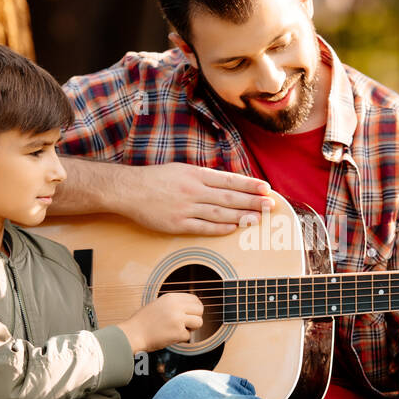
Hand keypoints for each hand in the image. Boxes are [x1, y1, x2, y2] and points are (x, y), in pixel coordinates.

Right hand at [118, 292, 203, 353]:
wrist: (132, 334)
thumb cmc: (143, 322)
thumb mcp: (158, 305)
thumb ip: (174, 304)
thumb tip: (193, 306)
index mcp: (171, 298)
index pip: (194, 299)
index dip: (196, 308)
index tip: (193, 314)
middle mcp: (176, 306)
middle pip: (200, 310)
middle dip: (195, 318)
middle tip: (187, 325)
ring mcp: (178, 319)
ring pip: (198, 323)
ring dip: (191, 329)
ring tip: (178, 331)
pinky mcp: (178, 332)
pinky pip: (188, 336)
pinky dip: (180, 339)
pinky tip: (168, 337)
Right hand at [125, 163, 273, 234]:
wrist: (129, 190)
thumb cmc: (156, 179)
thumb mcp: (182, 169)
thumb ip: (204, 177)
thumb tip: (228, 183)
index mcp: (195, 174)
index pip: (229, 179)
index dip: (249, 184)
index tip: (266, 188)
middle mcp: (193, 190)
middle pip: (229, 197)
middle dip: (252, 201)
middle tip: (270, 205)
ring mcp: (186, 208)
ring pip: (220, 213)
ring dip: (241, 216)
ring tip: (257, 218)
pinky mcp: (177, 224)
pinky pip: (204, 227)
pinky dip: (220, 228)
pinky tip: (234, 228)